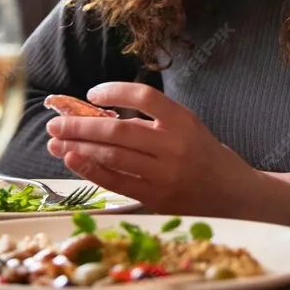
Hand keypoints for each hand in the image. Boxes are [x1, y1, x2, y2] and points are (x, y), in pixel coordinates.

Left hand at [45, 82, 289, 223]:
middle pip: (119, 131)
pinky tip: (72, 160)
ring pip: (113, 157)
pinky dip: (91, 170)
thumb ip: (154, 119)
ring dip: (79, 147)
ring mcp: (165, 174)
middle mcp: (175, 146)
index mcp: (184, 121)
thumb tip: (101, 113)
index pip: (145, 96)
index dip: (115, 91)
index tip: (92, 93)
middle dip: (80, 125)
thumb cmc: (206, 155)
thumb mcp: (188, 126)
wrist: (234, 194)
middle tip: (55, 121)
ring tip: (55, 141)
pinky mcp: (156, 198)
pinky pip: (116, 181)